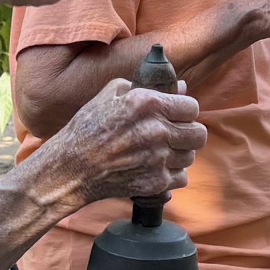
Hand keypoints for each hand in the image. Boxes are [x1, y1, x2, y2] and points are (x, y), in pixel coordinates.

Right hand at [29, 78, 206, 208]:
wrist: (71, 168)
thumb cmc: (87, 128)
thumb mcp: (110, 94)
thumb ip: (146, 86)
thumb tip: (181, 87)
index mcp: (147, 104)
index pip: (192, 107)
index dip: (185, 110)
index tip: (177, 114)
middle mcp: (157, 130)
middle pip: (199, 133)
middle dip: (189, 132)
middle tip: (175, 134)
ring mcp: (158, 159)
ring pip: (191, 156)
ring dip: (180, 153)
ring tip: (162, 152)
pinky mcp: (155, 182)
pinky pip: (181, 177)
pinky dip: (171, 174)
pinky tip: (155, 168)